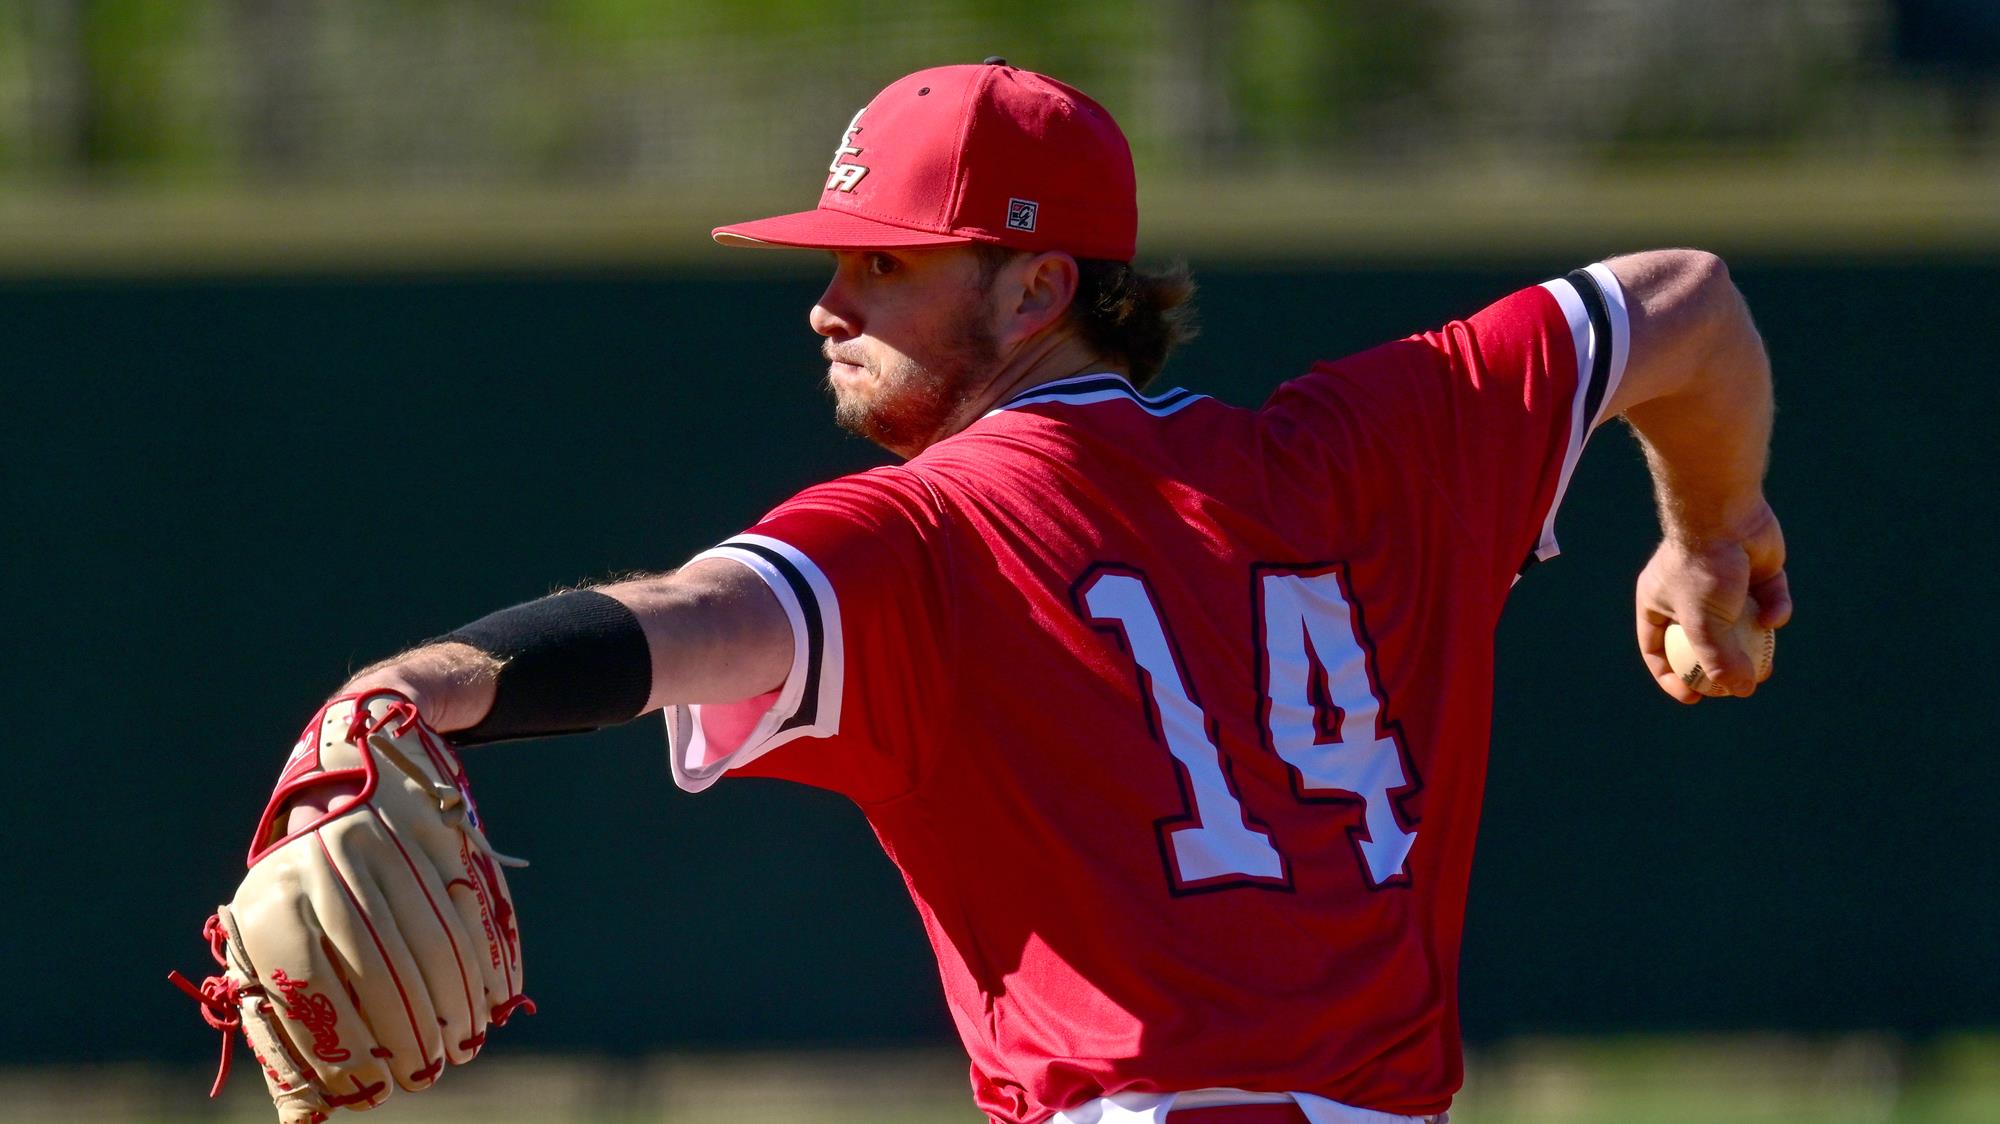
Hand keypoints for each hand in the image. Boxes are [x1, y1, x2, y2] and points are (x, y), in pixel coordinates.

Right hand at [1635, 499, 1791, 702]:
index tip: (1695, 697)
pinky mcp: (1755, 570)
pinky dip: (1773, 610)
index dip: (1673, 677)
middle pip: (1704, 640)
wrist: (1726, 514)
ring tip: (1766, 669)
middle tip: (1737, 687)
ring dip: (1754, 645)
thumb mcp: (1704, 624)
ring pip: (1739, 624)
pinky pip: (1765, 599)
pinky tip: (1775, 615)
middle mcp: (1687, 594)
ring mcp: (1723, 582)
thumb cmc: (1702, 567)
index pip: (1658, 649)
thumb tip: (1739, 690)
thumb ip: (1719, 660)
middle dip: (1722, 666)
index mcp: (1657, 602)